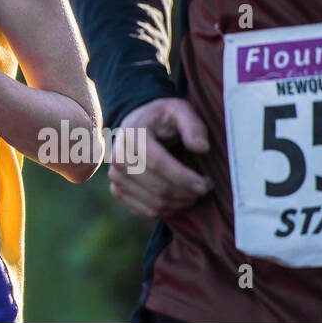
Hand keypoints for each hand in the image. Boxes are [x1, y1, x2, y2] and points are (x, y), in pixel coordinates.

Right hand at [108, 98, 212, 218]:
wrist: (137, 123)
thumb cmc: (162, 118)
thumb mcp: (179, 110)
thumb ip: (192, 126)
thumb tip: (202, 148)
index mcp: (131, 134)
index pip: (158, 163)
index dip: (184, 178)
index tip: (206, 184)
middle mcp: (117, 156)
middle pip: (158, 187)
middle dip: (187, 193)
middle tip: (205, 187)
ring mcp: (115, 175)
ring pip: (154, 203)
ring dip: (181, 203)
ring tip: (195, 192)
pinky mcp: (117, 190)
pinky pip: (147, 211)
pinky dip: (169, 211)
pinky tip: (181, 199)